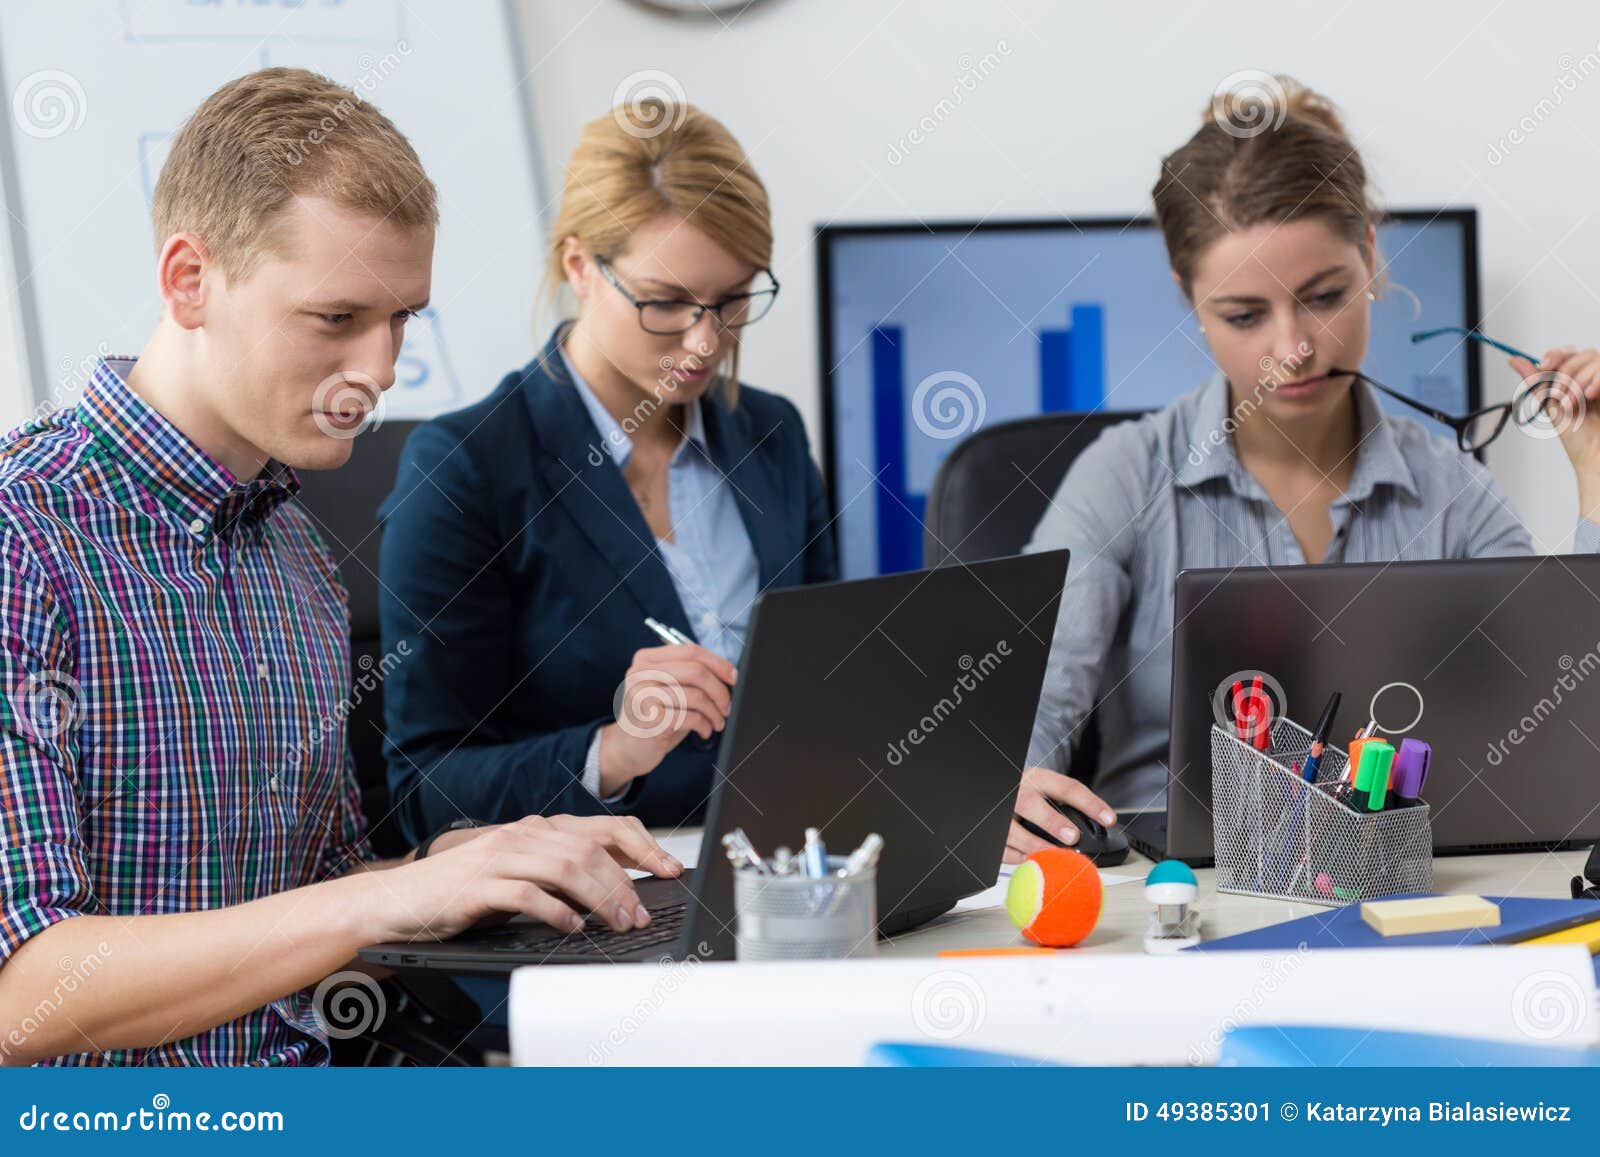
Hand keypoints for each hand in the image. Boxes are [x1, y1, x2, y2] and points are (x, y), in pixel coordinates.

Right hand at [369, 814, 683, 942]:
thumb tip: (616, 891)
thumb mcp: (520, 873)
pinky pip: (527, 893)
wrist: (400, 899)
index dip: (643, 845)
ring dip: (600, 897)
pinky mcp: (479, 884)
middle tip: (640, 913)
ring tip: (616, 922)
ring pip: (566, 867)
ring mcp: (500, 856)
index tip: (668, 869)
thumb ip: (560, 873)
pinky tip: (572, 927)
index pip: (604, 826)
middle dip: (625, 882)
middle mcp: (523, 835)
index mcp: (538, 829)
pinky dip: (556, 911)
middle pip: (590, 848)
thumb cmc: (463, 890)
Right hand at [599, 643, 736, 794]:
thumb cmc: (656, 716)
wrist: (627, 748)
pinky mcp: (650, 719)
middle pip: (696, 671)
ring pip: (696, 696)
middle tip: (727, 706)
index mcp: (646, 659)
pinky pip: (691, 717)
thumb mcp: (669, 689)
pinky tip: (704, 731)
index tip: (733, 677)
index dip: (717, 663)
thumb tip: (728, 674)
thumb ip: (690, 676)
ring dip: (714, 712)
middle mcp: (641, 673)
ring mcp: (642, 695)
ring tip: (718, 722)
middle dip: (720, 690)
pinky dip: (704, 725)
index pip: (690, 651)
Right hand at [1004, 766, 1117, 864]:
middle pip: (1031, 804)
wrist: (1000, 792)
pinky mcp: (993, 832)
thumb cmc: (1029, 794)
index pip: (1067, 788)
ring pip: (1013, 831)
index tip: (1109, 819)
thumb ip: (1066, 804)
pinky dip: (1019, 858)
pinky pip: (1004, 849)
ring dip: (1036, 847)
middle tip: (1072, 837)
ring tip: (1054, 858)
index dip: (1090, 803)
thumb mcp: (1046, 788)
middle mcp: (1018, 793)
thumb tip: (1099, 827)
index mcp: (1038, 779)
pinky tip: (1034, 862)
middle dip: (1052, 822)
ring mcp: (1002, 814)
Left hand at [1509, 347, 1599, 513]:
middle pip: (1580, 354)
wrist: (1596, 458)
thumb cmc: (1578, 438)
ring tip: (1571, 405)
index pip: (1567, 354)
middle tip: (1558, 396)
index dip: (1555, 355)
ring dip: (1577, 381)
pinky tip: (1590, 395)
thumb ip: (1537, 382)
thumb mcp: (1552, 406)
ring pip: (1593, 359)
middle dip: (1564, 373)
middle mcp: (1594, 378)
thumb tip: (1515, 360)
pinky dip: (1595, 379)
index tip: (1543, 366)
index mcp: (1577, 380)